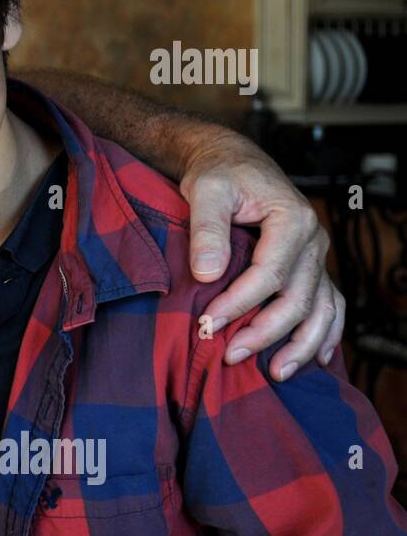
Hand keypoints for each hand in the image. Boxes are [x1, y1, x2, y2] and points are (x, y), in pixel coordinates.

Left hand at [181, 131, 343, 381]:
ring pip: (320, 308)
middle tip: (230, 355)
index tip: (208, 323)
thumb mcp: (206, 190)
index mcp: (292, 219)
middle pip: (297, 298)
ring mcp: (316, 256)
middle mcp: (313, 241)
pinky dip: (326, 333)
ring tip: (275, 373)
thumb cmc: (218, 174)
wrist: (232, 161)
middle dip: (265, 332)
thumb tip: (208, 274)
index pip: (269, 274)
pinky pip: (330, 304)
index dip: (240, 303)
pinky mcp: (311, 267)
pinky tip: (316, 360)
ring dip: (300, 344)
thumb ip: (207, 230)